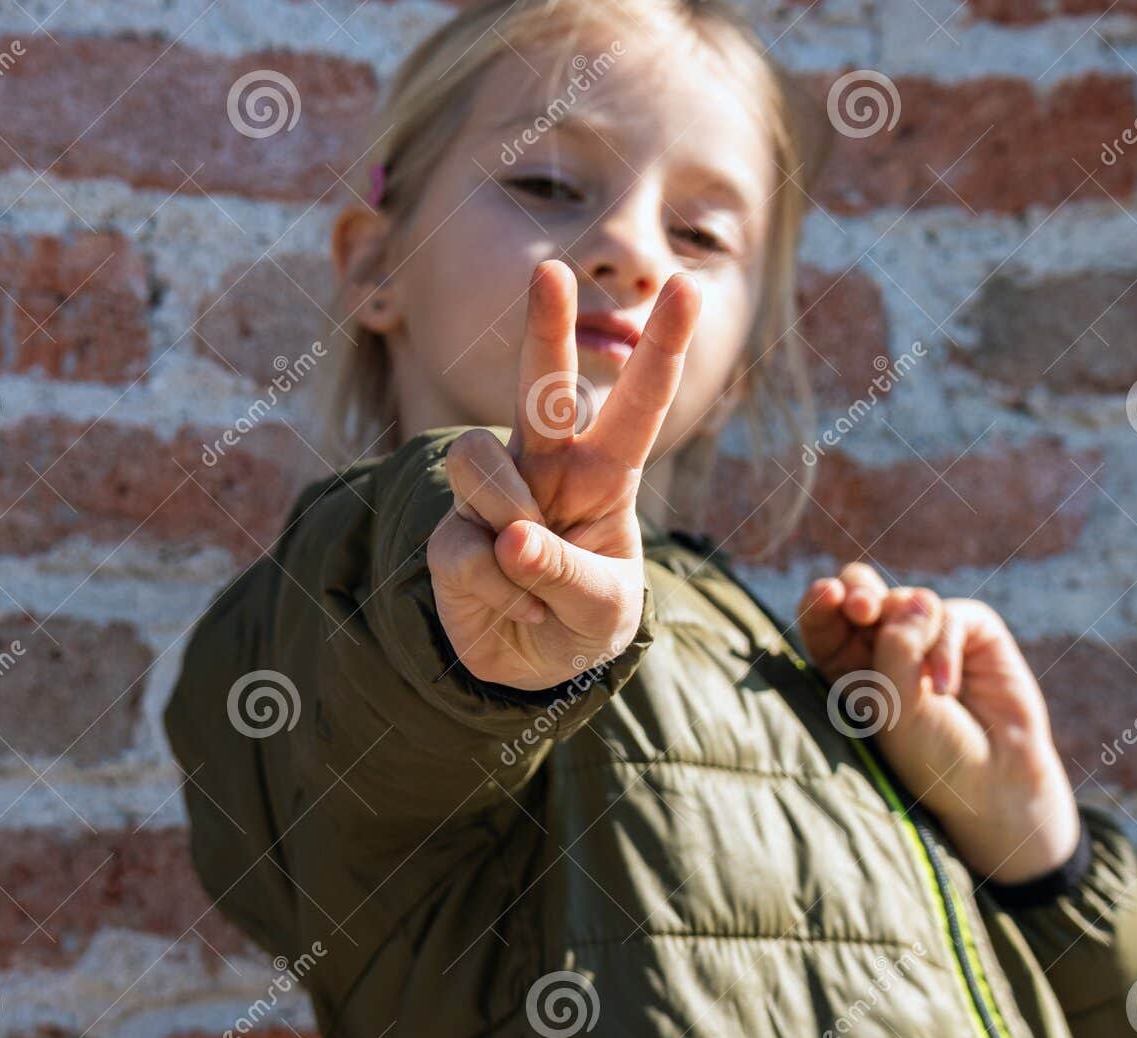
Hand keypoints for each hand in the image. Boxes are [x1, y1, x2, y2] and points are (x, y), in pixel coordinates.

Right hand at [429, 259, 700, 690]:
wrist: (528, 667)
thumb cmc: (585, 619)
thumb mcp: (604, 610)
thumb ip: (569, 576)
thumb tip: (510, 539)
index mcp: (605, 473)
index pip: (638, 404)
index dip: (661, 348)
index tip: (686, 288)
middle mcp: (544, 466)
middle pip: (540, 387)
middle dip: (545, 328)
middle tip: (551, 272)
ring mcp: (492, 494)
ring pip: (477, 461)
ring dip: (507, 519)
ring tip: (530, 575)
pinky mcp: (450, 533)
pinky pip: (464, 547)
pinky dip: (494, 591)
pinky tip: (510, 603)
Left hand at [797, 563, 1080, 883]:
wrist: (991, 781)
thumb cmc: (928, 752)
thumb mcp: (892, 704)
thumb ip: (893, 647)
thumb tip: (918, 598)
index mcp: (847, 662)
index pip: (824, 617)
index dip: (821, 600)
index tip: (826, 594)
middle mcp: (884, 642)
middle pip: (860, 587)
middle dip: (858, 590)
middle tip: (861, 607)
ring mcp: (927, 634)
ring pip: (907, 599)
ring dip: (913, 637)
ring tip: (929, 691)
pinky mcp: (972, 632)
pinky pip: (950, 616)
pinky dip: (945, 649)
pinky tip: (947, 689)